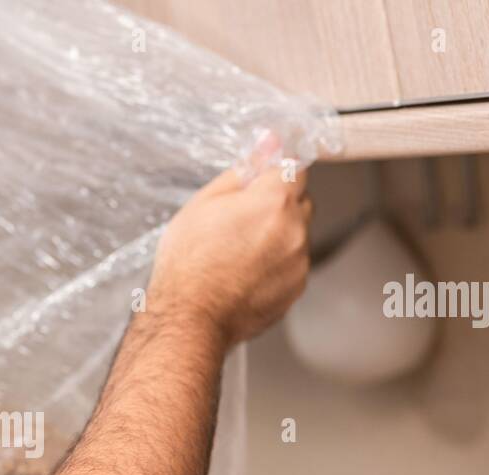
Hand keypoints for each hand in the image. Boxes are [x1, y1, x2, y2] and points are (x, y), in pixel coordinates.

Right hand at [147, 149, 312, 349]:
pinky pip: (292, 265)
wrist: (189, 319)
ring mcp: (299, 262)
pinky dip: (275, 265)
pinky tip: (245, 273)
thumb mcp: (204, 203)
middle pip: (299, 201)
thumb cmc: (189, 265)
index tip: (263, 175)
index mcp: (274, 201)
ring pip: (296, 235)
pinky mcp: (296, 288)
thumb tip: (269, 143)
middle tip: (239, 221)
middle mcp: (295, 230)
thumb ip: (244, 170)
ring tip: (237, 254)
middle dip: (276, 205)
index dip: (275, 169)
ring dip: (276, 237)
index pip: (295, 165)